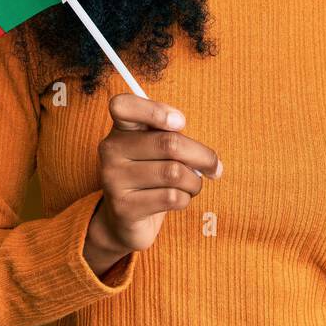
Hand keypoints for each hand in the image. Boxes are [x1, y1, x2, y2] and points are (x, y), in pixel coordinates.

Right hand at [84, 94, 221, 272]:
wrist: (125, 219)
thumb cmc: (150, 175)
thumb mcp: (158, 150)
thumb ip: (175, 140)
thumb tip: (207, 159)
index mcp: (121, 129)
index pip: (124, 106)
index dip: (155, 110)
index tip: (180, 123)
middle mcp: (111, 150)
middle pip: (169, 143)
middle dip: (202, 156)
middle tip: (214, 167)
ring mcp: (114, 179)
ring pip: (174, 173)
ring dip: (194, 181)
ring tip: (192, 184)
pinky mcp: (124, 207)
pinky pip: (170, 197)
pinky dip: (185, 198)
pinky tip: (179, 199)